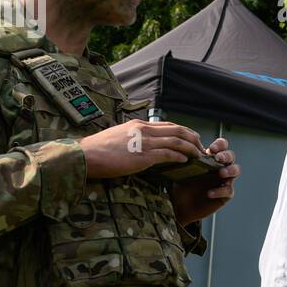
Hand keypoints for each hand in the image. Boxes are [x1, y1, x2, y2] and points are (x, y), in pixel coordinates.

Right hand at [79, 120, 204, 178]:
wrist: (85, 155)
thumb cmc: (97, 150)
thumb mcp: (118, 137)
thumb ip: (132, 138)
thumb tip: (140, 145)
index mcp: (138, 125)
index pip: (167, 125)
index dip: (182, 131)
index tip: (190, 137)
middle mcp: (144, 130)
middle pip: (177, 129)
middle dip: (192, 137)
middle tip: (201, 145)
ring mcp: (144, 142)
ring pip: (176, 141)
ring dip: (191, 148)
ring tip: (199, 154)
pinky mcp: (143, 156)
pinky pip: (167, 154)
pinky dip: (179, 156)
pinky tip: (185, 161)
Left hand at [170, 136, 239, 224]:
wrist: (179, 206)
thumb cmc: (181, 185)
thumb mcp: (181, 170)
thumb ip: (186, 158)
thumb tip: (185, 146)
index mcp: (211, 158)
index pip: (221, 146)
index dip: (220, 145)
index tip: (212, 149)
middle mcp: (220, 167)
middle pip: (231, 156)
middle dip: (226, 155)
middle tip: (218, 158)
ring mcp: (224, 180)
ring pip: (236, 170)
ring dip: (230, 170)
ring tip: (221, 173)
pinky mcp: (225, 195)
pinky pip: (228, 190)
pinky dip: (220, 191)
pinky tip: (210, 193)